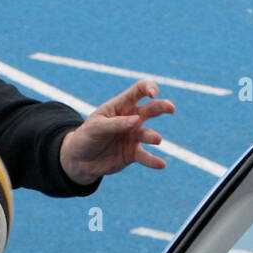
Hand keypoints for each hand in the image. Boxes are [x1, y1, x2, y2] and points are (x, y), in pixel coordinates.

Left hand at [59, 79, 174, 185]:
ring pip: (148, 134)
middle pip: (151, 109)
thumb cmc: (87, 136)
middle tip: (171, 108)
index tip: (153, 93)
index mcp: (121, 105)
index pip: (139, 90)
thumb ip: (116, 124)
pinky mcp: (133, 153)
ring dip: (153, 136)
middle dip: (162, 106)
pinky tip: (161, 164)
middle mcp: (132, 119)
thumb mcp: (96, 127)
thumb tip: (136, 121)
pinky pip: (145, 157)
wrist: (81, 159)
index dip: (148, 88)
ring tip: (157, 139)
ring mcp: (134, 136)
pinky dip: (153, 161)